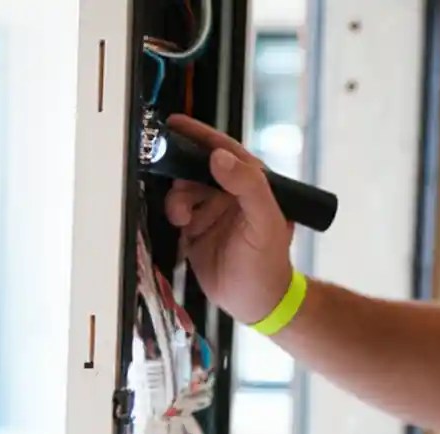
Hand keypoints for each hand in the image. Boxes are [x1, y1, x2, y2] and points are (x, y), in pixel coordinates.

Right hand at [163, 114, 295, 324]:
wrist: (256, 303)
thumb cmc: (269, 263)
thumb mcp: (264, 221)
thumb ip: (248, 185)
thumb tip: (220, 156)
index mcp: (252, 183)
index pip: (225, 150)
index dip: (200, 136)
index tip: (176, 124)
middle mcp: (230, 192)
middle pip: (196, 166)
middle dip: (181, 171)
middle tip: (170, 176)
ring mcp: (211, 210)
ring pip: (182, 188)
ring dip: (177, 198)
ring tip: (183, 216)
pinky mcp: (195, 228)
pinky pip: (175, 209)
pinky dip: (172, 212)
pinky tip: (181, 225)